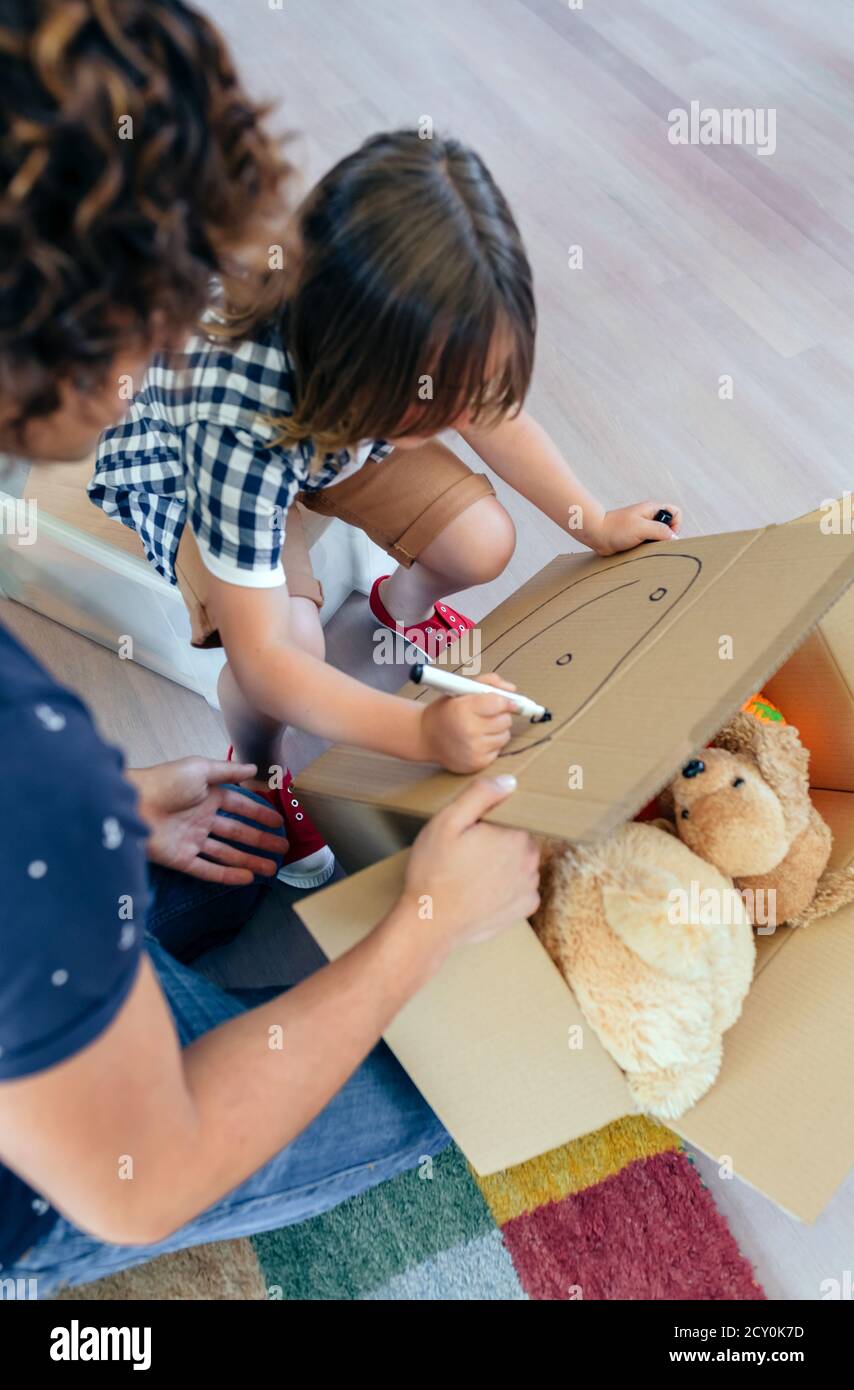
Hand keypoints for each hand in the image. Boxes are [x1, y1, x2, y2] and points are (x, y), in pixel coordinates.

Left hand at [127, 758, 285, 884]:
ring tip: (272, 868)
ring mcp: (192, 840)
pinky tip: (247, 878)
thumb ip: (228, 771)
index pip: (239, 806)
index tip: (279, 822)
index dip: (259, 814)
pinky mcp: (182, 859)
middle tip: (283, 849)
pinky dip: (227, 875)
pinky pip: (208, 869)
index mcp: (207, 796)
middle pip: (237, 832)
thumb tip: (254, 769)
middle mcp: (202, 819)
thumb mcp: (199, 769)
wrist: (132, 804)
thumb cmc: (165, 782)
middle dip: (260, 840)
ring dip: (250, 860)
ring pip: (227, 853)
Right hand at [401, 775, 539, 960]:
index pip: (515, 816)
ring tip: (471, 873)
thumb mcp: (448, 821)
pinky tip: (482, 890)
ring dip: (503, 864)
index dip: (492, 821)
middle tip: (467, 852)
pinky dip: (505, 887)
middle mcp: (530, 862)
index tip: (472, 833)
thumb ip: (480, 795)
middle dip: (498, 841)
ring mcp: (528, 888)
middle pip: (519, 839)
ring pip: (520, 864)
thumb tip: (508, 781)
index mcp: (516, 837)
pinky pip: (520, 889)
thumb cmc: (434, 871)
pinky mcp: (522, 909)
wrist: (429, 922)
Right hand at [418, 673, 517, 771]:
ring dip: (498, 730)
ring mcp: (473, 749)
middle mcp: (469, 730)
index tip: (509, 701)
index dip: (507, 701)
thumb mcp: (460, 690)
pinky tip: (478, 741)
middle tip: (489, 714)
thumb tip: (512, 690)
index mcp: (463, 709)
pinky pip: (498, 750)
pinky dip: (492, 744)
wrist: (425, 736)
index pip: (499, 703)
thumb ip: (487, 683)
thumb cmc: (445, 711)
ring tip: (482, 727)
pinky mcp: (477, 763)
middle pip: (505, 720)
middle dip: (501, 715)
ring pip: (505, 736)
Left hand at [590, 501, 681, 555]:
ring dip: (655, 545)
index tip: (665, 535)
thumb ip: (660, 531)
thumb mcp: (641, 528)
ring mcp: (643, 528)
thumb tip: (674, 538)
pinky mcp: (636, 538)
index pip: (675, 513)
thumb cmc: (616, 528)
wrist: (596, 534)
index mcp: (652, 509)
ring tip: (643, 547)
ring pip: (659, 538)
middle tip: (653, 543)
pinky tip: (638, 551)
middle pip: (669, 527)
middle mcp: (649, 518)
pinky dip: (647, 549)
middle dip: (664, 537)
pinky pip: (649, 544)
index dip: (675, 525)